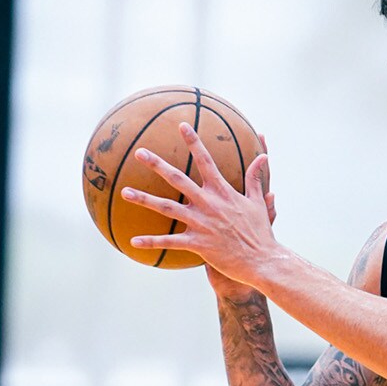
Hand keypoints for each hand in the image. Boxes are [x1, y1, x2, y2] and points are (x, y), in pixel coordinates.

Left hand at [122, 124, 280, 286]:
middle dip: (157, 164)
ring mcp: (201, 223)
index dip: (193, 141)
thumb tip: (262, 157)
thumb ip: (255, 178)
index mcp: (222, 191)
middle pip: (177, 179)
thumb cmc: (260, 232)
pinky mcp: (197, 243)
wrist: (262, 260)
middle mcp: (208, 203)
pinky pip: (169, 242)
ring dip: (144, 199)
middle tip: (139, 152)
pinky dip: (151, 242)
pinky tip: (132, 241)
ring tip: (124, 192)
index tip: (182, 125)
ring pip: (166, 208)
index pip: (205, 160)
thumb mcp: (258, 202)